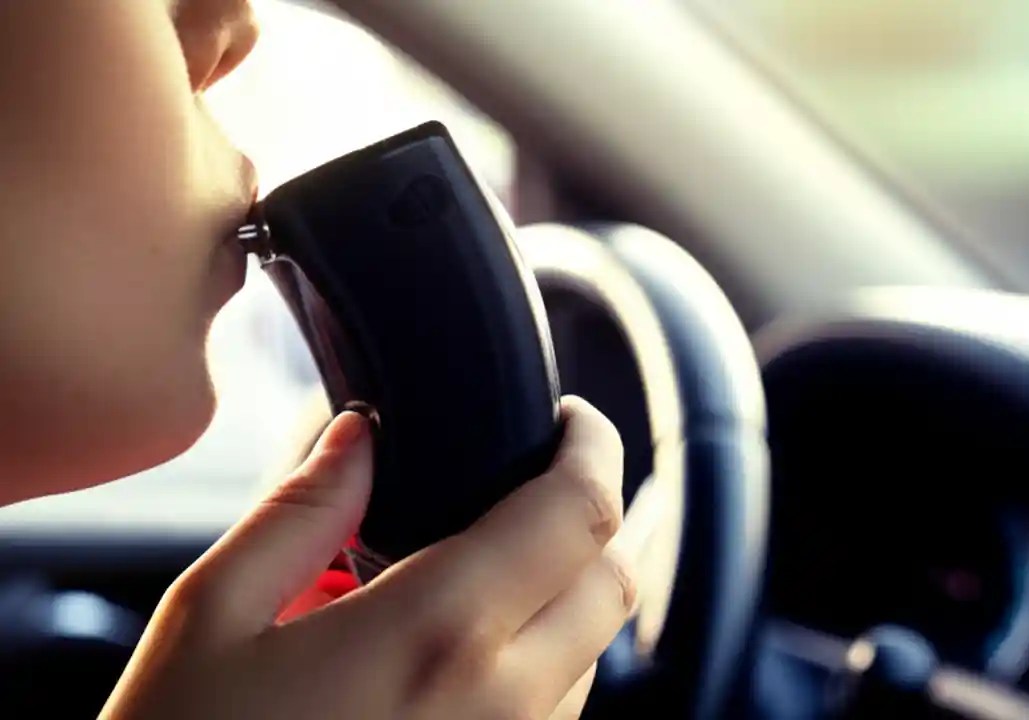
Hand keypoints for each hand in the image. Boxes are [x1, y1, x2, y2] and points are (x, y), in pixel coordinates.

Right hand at [101, 396, 632, 719]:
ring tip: (475, 572)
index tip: (572, 420)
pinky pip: (558, 715)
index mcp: (436, 636)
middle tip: (538, 478)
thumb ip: (299, 512)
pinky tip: (455, 654)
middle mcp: (502, 705)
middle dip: (595, 516)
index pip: (579, 514)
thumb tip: (361, 434)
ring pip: (594, 653)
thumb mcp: (209, 622)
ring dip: (565, 594)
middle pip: (613, 582)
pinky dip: (540, 662)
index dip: (594, 447)